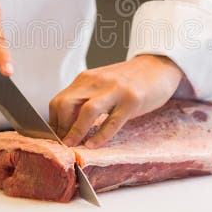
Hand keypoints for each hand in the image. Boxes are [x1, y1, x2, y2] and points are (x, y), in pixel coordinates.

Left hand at [50, 55, 184, 148]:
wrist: (158, 65)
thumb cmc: (129, 80)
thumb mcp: (102, 84)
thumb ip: (86, 98)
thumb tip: (67, 125)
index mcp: (86, 79)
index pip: (59, 101)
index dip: (54, 123)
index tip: (56, 138)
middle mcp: (96, 82)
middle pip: (66, 105)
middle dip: (60, 128)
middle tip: (62, 144)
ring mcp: (115, 90)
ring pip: (87, 111)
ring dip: (76, 132)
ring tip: (73, 146)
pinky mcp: (132, 100)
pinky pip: (112, 121)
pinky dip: (100, 136)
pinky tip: (94, 145)